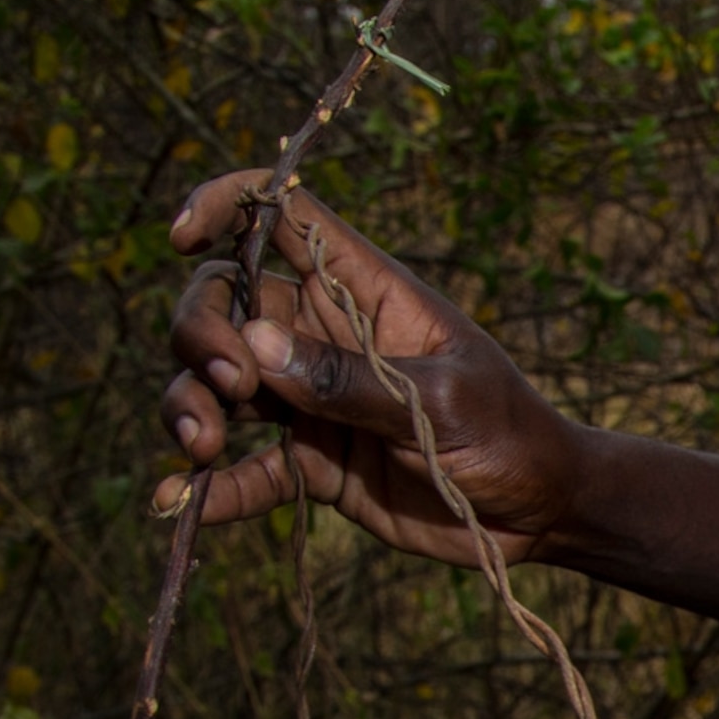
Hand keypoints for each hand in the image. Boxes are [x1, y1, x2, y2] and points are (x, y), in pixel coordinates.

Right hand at [155, 171, 583, 565]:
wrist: (536, 512)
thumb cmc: (507, 434)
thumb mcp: (439, 402)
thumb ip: (348, 379)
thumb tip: (253, 344)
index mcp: (364, 292)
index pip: (281, 216)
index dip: (225, 205)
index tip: (183, 237)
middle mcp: (325, 335)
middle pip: (226, 302)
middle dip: (200, 332)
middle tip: (227, 383)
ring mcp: (310, 399)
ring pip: (216, 384)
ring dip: (189, 405)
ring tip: (200, 447)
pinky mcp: (310, 463)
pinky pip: (245, 471)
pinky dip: (210, 487)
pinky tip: (182, 504)